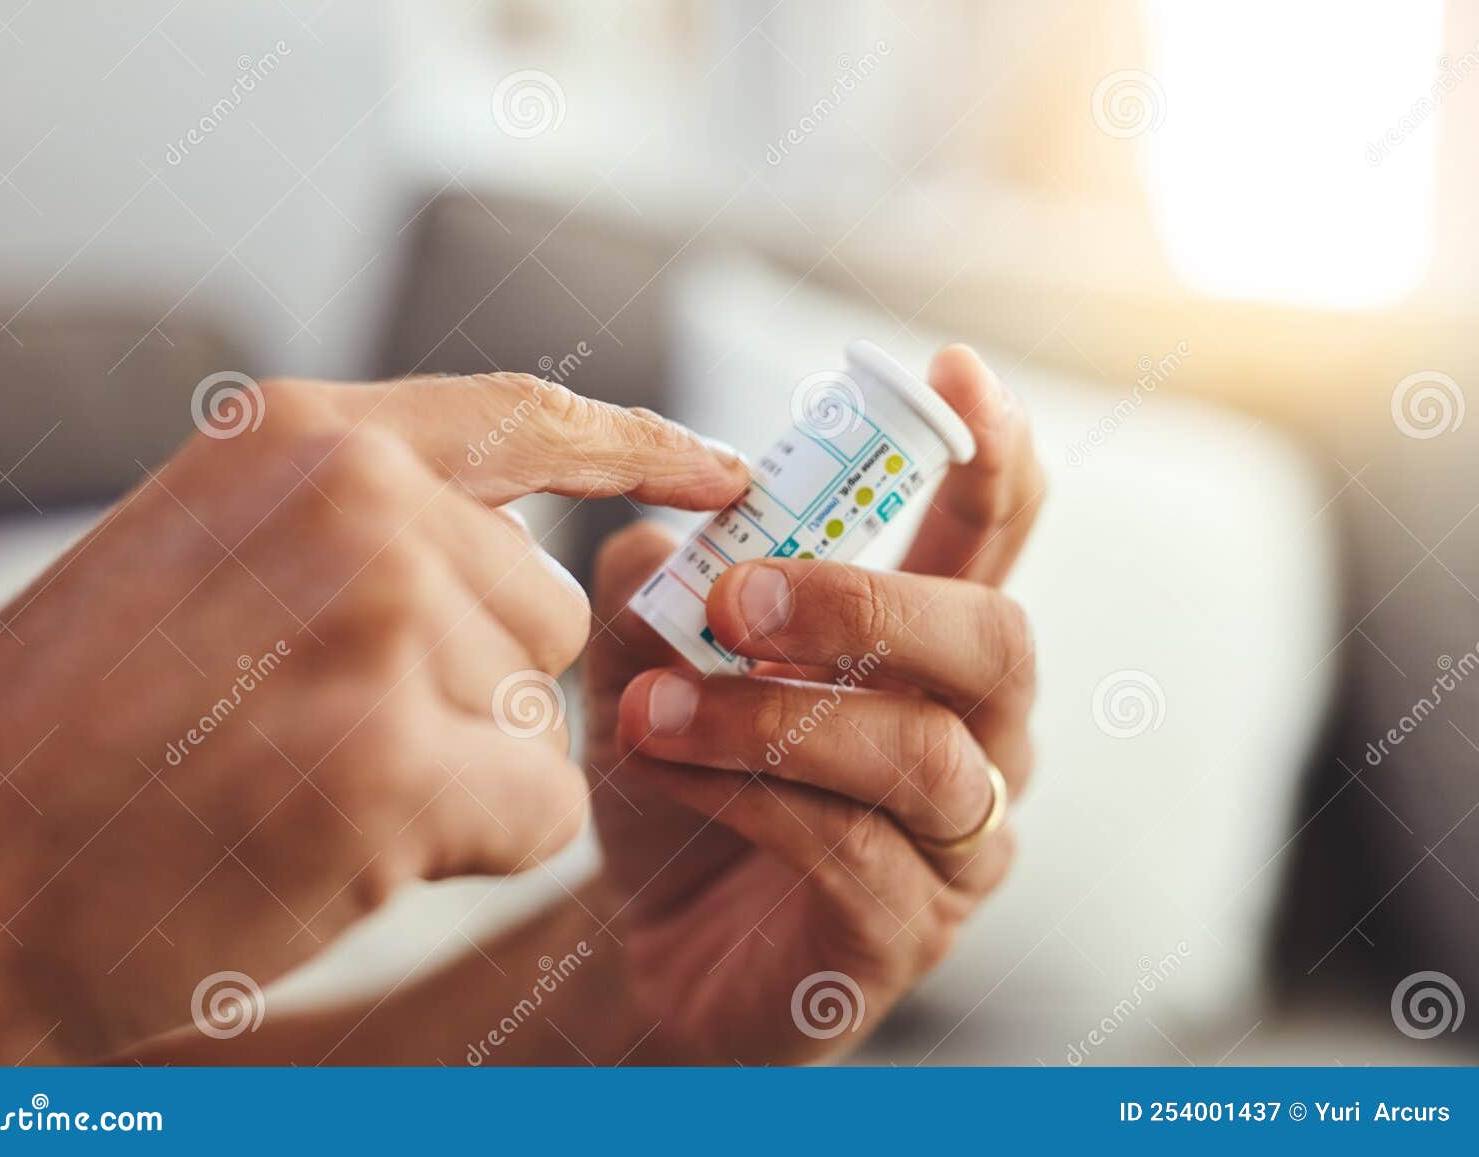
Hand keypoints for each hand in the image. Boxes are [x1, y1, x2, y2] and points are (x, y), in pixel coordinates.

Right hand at [0, 371, 746, 1064]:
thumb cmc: (79, 736)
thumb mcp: (210, 560)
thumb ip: (360, 529)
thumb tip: (517, 554)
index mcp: (304, 436)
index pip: (527, 419)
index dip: (641, 445)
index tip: (729, 473)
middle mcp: (358, 500)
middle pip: (545, 607)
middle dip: (472, 688)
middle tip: (317, 734)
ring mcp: (381, 621)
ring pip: (542, 714)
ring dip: (455, 770)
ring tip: (302, 783)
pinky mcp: (399, 760)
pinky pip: (540, 808)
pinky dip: (462, 847)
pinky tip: (332, 845)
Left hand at [585, 345, 1044, 1063]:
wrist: (643, 945)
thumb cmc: (677, 786)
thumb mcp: (653, 664)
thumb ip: (663, 586)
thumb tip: (668, 532)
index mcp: (928, 652)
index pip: (995, 537)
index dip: (992, 452)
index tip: (954, 371)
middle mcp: (975, 737)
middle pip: (997, 641)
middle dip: (871, 603)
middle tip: (743, 594)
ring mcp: (956, 843)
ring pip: (921, 755)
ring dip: (776, 715)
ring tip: (654, 703)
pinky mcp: (906, 933)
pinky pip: (854, 852)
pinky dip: (751, 798)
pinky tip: (668, 771)